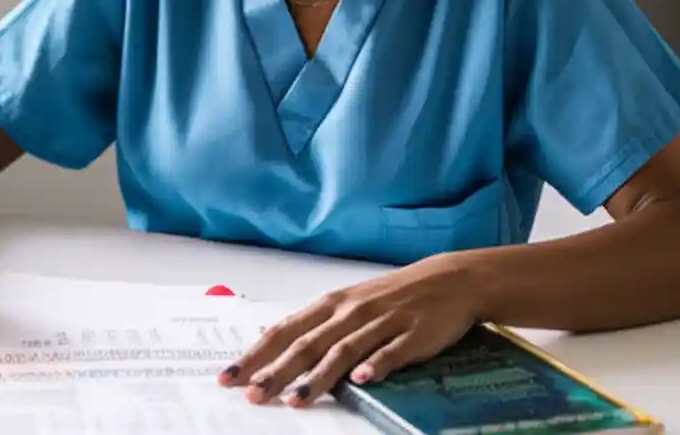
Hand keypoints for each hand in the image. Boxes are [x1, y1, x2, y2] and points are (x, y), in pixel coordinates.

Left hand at [221, 254, 482, 406]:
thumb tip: (276, 348)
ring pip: (343, 350)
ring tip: (297, 399)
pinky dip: (375, 365)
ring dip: (319, 376)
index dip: (256, 354)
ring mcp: (382, 322)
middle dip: (277, 371)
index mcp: (330, 304)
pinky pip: (391, 351)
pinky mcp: (413, 334)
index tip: (229, 375)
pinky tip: (361, 380)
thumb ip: (317, 328)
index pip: (284, 330)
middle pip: (307, 344)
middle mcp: (350, 311)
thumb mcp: (350, 306)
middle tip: (253, 394)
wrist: (450, 279)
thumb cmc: (392, 296)